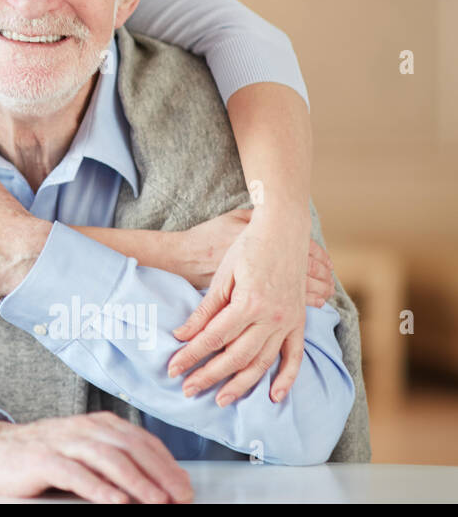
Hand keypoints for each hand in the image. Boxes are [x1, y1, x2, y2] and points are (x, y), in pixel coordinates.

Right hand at [0, 413, 193, 502]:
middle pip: (130, 447)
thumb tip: (155, 481)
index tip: (185, 485)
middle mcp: (83, 428)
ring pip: (107, 457)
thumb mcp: (82, 450)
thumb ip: (113, 459)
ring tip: (156, 501)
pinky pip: (74, 472)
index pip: (141, 440)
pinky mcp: (42, 459)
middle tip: (180, 496)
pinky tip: (115, 501)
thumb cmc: (42, 454)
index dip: (167, 463)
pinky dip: (98, 487)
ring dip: (136, 481)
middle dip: (159, 474)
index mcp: (97, 423)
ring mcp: (62, 441)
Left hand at [168, 209, 319, 406]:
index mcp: (249, 303)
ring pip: (263, 362)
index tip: (173, 368)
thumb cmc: (249, 248)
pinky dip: (286, 378)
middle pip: (236, 356)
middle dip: (210, 376)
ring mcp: (287, 322)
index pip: (213, 338)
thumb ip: (205, 310)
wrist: (284, 231)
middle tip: (188, 390)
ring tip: (222, 400)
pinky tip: (274, 396)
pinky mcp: (298, 322)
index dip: (191, 355)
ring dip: (242, 384)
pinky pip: (295, 356)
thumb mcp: (223, 275)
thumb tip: (182, 336)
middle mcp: (271, 317)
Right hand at [175, 208, 334, 304]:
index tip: (328, 264)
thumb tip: (278, 212)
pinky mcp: (251, 298)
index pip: (306, 251)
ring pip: (300, 291)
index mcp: (267, 241)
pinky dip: (302, 304)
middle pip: (308, 273)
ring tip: (325, 293)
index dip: (321, 258)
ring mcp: (260, 283)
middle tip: (331, 280)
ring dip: (317, 291)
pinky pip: (285, 304)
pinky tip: (310, 304)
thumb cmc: (208, 236)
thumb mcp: (233, 219)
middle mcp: (268, 263)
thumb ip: (257, 218)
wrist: (185, 257)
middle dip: (323, 278)